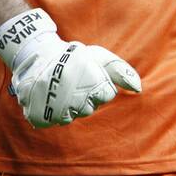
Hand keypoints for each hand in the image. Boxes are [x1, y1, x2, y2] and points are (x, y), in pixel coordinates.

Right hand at [0, 8, 141, 128]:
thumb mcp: (100, 57)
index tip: (87, 73)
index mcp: (94, 85)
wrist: (37, 54)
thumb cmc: (74, 56)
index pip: (106, 95)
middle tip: (71, 80)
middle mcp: (77, 100)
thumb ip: (122, 72)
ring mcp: (58, 111)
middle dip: (83, 95)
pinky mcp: (40, 118)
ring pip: (70, 116)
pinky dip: (50, 111)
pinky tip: (48, 96)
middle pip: (88, 109)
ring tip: (59, 86)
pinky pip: (51, 121)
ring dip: (66, 104)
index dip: (97, 84)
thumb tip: (138, 89)